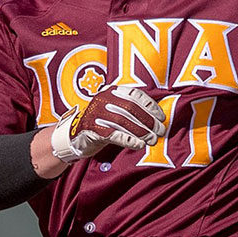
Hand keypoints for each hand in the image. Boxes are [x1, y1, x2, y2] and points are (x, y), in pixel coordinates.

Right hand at [50, 85, 167, 162]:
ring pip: (123, 122)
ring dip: (141, 132)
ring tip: (153, 140)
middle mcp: (103, 99)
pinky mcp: (92, 129)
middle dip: (149, 121)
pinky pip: (113, 134)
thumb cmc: (102, 124)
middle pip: (131, 109)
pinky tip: (139, 145)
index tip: (161, 117)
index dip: (150, 106)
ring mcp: (96, 114)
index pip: (135, 95)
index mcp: (111, 91)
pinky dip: (128, 140)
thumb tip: (158, 119)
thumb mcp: (116, 112)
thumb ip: (133, 112)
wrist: (75, 136)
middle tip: (160, 131)